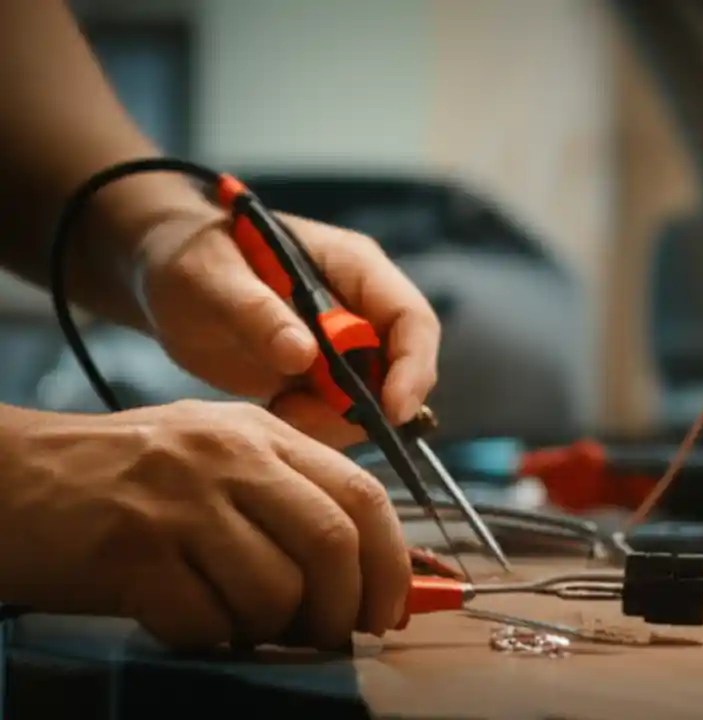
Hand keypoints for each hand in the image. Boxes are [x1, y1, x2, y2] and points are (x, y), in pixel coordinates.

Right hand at [0, 401, 410, 648]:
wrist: (12, 480)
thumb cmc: (126, 478)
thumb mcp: (218, 455)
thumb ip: (290, 494)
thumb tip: (369, 569)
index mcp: (261, 433)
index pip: (363, 494)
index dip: (392, 562)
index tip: (390, 609)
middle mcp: (228, 456)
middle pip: (332, 543)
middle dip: (345, 608)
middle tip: (332, 638)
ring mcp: (180, 500)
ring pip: (276, 590)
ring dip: (273, 630)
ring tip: (247, 627)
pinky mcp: (133, 551)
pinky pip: (207, 621)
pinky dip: (211, 639)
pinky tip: (190, 622)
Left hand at [137, 211, 438, 446]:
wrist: (161, 280)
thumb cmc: (190, 258)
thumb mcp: (212, 277)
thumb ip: (257, 312)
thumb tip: (302, 356)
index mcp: (354, 268)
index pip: (412, 319)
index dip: (413, 367)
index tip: (393, 410)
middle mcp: (361, 309)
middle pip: (400, 369)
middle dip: (366, 405)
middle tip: (303, 416)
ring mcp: (342, 348)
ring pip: (371, 401)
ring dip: (334, 421)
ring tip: (278, 412)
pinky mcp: (320, 380)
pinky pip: (338, 416)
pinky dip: (314, 428)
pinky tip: (273, 414)